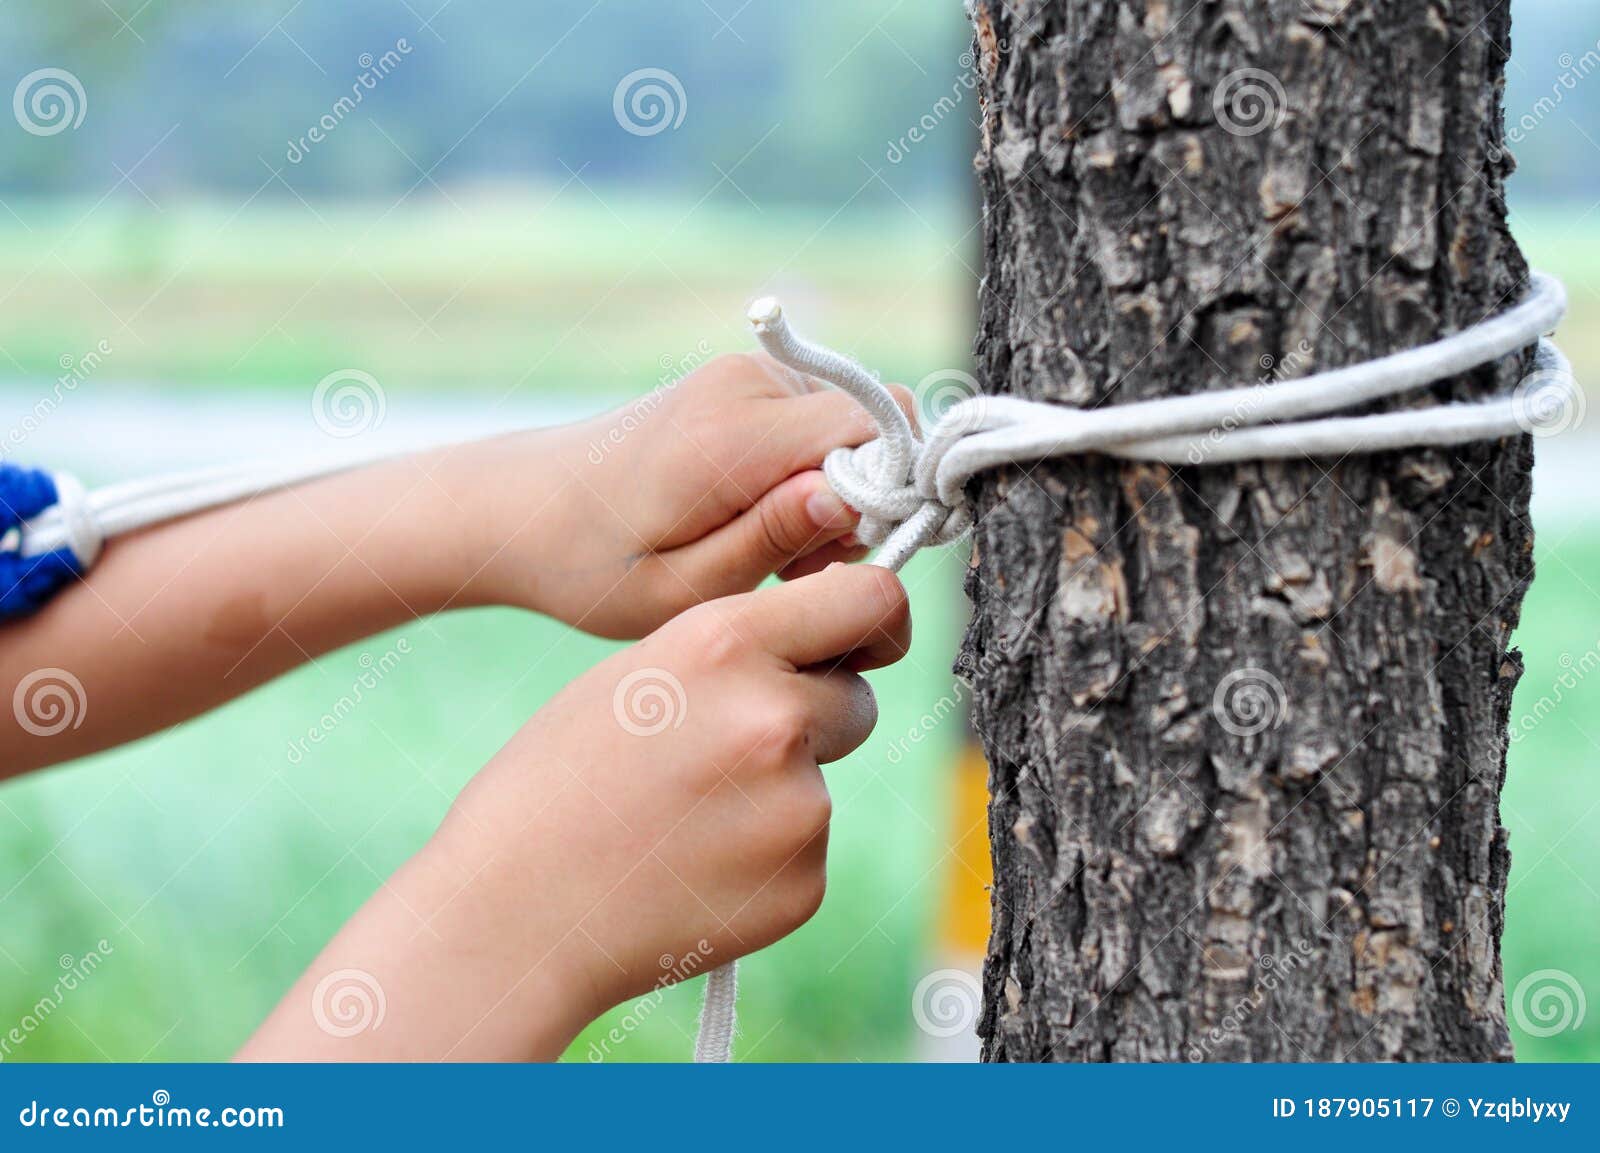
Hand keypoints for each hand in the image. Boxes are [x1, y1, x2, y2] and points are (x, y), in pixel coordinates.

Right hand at [238, 563, 910, 1059]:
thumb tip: (828, 645)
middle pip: (856, 699)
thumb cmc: (555, 785)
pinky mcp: (803, 881)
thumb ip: (736, 651)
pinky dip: (764, 858)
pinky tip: (690, 869)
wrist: (512, 913)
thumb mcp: (637, 674)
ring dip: (778, 790)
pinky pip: (806, 849)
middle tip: (726, 752)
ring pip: (822, 778)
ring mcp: (797, 806)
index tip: (868, 638)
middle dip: (815, 717)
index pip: (870, 596)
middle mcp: (774, 716)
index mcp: (725, 643)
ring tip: (683, 820)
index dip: (877, 616)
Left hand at [447, 352, 914, 636]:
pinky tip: (765, 524)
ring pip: (856, 423)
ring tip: (775, 554)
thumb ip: (771, 540)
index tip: (852, 558)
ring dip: (841, 492)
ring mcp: (745, 374)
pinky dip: (816, 474)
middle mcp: (745, 383)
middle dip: (868, 499)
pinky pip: (822, 420)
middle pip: (874, 422)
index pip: (873, 428)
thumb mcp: (678, 588)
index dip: (891, 493)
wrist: (522, 508)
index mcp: (729, 434)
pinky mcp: (745, 382)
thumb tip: (855, 496)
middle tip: (806, 567)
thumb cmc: (591, 564)